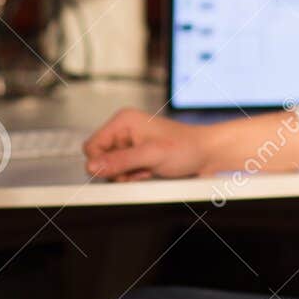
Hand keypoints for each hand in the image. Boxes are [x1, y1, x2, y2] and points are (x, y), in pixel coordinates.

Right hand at [83, 108, 211, 180]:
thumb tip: (92, 166)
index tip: (120, 170)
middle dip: (117, 170)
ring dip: (127, 175)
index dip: (101, 163)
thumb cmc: (187, 147)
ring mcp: (130, 143)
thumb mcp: (152, 155)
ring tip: (147, 170)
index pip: (92, 146)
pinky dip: (134, 177)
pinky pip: (124, 172)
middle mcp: (124, 130)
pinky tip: (149, 172)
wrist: (207, 154)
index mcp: (123, 121)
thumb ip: (120, 161)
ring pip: (111, 168)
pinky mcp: (137, 155)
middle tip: (138, 170)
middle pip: (100, 159)